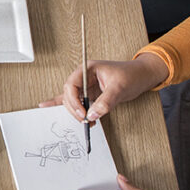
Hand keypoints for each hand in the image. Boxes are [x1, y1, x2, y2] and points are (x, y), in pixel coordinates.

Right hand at [39, 52, 168, 122]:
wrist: (141, 76)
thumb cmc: (131, 76)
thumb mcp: (119, 88)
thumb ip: (105, 102)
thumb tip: (92, 115)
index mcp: (87, 69)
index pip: (71, 84)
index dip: (74, 100)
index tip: (82, 113)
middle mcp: (83, 76)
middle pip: (68, 94)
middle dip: (75, 108)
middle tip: (85, 120)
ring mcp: (85, 85)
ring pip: (71, 99)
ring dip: (76, 112)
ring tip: (85, 121)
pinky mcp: (89, 93)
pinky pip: (74, 99)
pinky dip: (65, 105)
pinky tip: (48, 105)